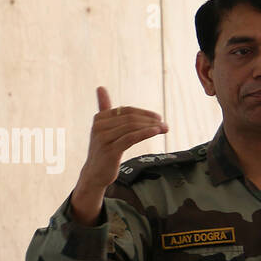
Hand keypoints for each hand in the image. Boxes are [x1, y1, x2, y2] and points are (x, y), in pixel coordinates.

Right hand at [72, 86, 168, 224]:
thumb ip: (104, 108)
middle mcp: (99, 126)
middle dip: (150, 120)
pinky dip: (145, 133)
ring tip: (164, 129)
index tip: (158, 117)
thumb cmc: (103, 151)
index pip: (127, 111)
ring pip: (132, 127)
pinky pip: (131, 138)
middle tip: (165, 124)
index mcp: (99, 118)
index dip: (144, 113)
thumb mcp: (103, 128)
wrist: (95, 174)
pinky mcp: (110, 150)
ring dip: (151, 127)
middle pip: (131, 118)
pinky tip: (155, 132)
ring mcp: (104, 138)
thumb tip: (100, 87)